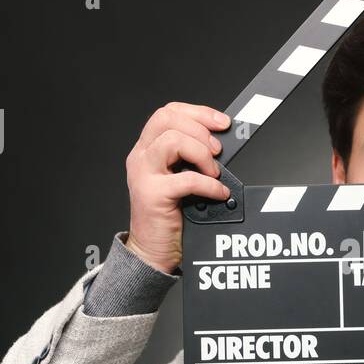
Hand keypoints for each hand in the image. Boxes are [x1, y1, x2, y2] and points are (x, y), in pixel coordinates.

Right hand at [123, 102, 231, 272]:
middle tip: (217, 150)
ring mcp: (144, 174)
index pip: (168, 113)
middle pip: (167, 118)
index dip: (198, 113)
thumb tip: (221, 143)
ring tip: (213, 172)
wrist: (152, 250)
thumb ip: (192, 158)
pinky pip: (186, 179)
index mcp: (147, 148)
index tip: (222, 123)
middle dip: (200, 129)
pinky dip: (209, 185)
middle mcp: (141, 156)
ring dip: (201, 154)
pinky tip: (217, 192)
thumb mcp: (180, 178)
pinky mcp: (152, 194)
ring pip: (173, 141)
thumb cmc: (169, 216)